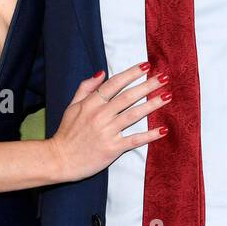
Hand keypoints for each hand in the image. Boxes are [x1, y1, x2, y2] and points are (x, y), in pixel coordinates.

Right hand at [46, 63, 170, 180]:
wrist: (60, 159)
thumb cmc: (66, 133)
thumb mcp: (72, 106)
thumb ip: (86, 88)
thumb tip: (101, 72)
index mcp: (91, 103)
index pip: (114, 84)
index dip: (131, 73)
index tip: (146, 66)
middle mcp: (100, 115)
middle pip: (128, 97)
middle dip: (147, 85)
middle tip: (164, 77)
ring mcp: (107, 132)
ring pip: (134, 114)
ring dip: (152, 104)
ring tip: (167, 96)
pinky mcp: (112, 148)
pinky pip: (134, 140)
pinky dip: (149, 135)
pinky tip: (163, 130)